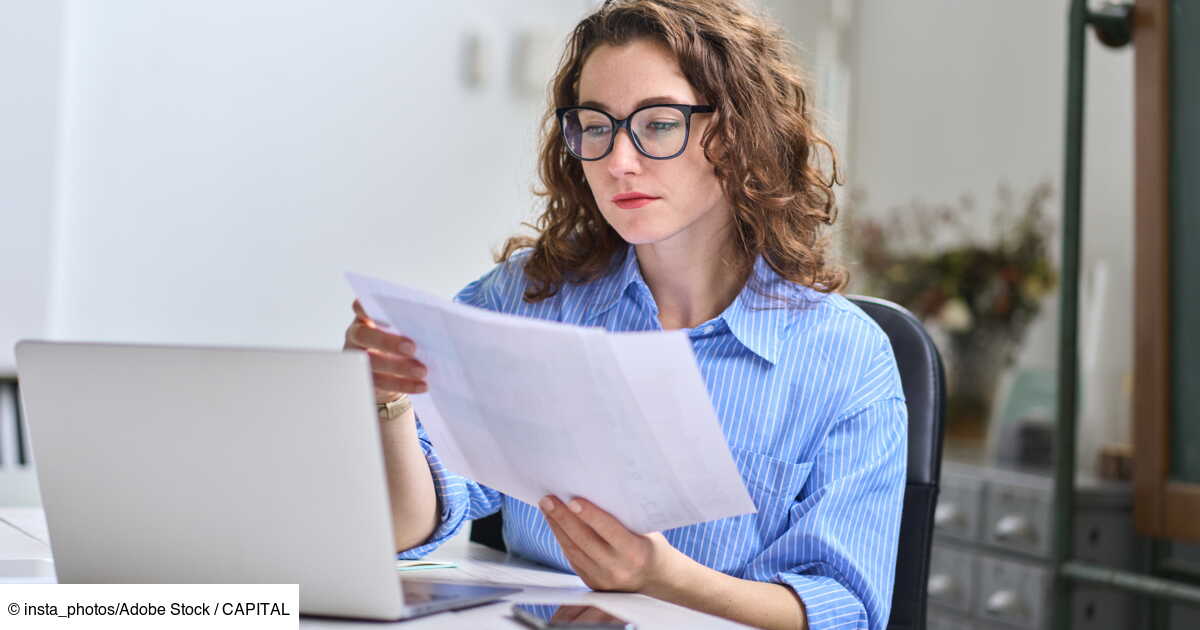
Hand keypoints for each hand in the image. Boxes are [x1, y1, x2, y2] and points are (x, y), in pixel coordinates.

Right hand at [342, 299, 427, 403]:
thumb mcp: (402, 327)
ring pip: (372, 363)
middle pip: (364, 336)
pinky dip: (405, 385)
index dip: (366, 308)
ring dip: (399, 367)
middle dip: (387, 342)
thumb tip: (434, 322)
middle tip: (412, 348)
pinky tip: (422, 385)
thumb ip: (410, 322)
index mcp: (365, 317)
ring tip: (422, 371)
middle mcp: (357, 336)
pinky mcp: (366, 380)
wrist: (389, 370)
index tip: (382, 309)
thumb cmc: (399, 338)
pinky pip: (383, 384)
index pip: (360, 307)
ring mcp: (358, 359)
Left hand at [538, 495, 678, 592]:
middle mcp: (618, 568)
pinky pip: (573, 559)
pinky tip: (555, 525)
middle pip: (584, 540)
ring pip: (574, 550)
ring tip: (547, 508)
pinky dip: (562, 540)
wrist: (656, 579)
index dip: (589, 515)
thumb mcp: (646, 530)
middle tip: (548, 500)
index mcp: (636, 552)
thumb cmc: (651, 547)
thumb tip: (594, 492)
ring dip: (557, 527)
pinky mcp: (593, 583)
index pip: (609, 530)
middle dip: (563, 518)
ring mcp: (604, 579)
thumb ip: (622, 518)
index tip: (572, 500)